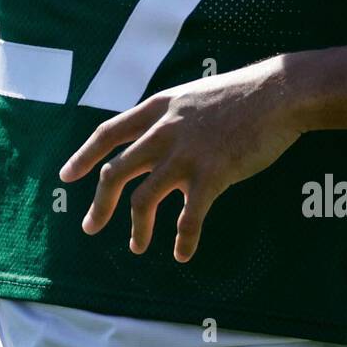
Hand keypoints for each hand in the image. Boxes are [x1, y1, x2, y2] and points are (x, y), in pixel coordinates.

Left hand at [59, 58, 305, 262]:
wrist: (278, 92)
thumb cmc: (241, 95)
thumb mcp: (192, 98)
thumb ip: (171, 122)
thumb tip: (156, 148)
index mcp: (157, 109)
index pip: (107, 133)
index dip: (84, 156)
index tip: (67, 176)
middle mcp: (163, 131)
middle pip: (115, 173)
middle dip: (100, 205)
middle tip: (90, 227)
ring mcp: (185, 153)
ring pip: (143, 199)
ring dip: (137, 229)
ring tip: (137, 247)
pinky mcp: (213, 174)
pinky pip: (189, 217)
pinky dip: (183, 240)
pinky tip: (182, 254)